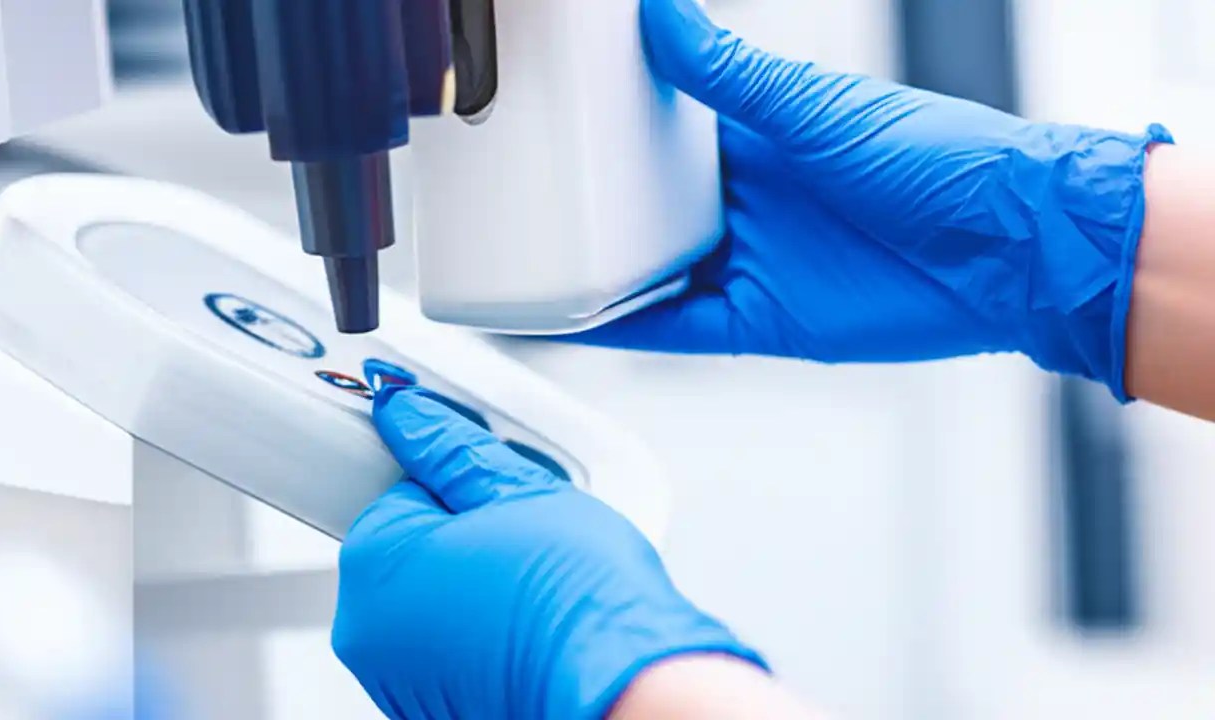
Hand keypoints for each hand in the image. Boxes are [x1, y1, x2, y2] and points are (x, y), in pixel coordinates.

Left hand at [331, 384, 763, 719]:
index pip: (400, 491)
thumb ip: (449, 446)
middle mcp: (369, 631)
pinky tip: (530, 625)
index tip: (502, 496)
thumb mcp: (517, 490)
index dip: (461, 486)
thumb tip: (407, 414)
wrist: (622, 690)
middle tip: (529, 541)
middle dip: (468, 535)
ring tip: (537, 587)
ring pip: (435, 599)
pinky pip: (450, 646)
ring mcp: (397, 678)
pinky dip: (483, 633)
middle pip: (414, 547)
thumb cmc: (579, 603)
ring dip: (477, 585)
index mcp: (376, 564)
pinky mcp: (431, 705)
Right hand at [577, 0, 1168, 400]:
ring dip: (602, 268)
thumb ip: (732, 74)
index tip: (563, 113)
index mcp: (762, 139)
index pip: (670, 132)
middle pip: (652, 205)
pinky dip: (628, 325)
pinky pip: (676, 326)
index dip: (619, 127)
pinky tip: (579, 320)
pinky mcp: (760, 320)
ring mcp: (752, 263)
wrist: (1008, 250)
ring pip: (655, 269)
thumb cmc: (939, 160)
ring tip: (533, 260)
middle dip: (598, 203)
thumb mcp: (815, 107)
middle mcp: (751, 202)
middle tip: (529, 191)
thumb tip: (662, 15)